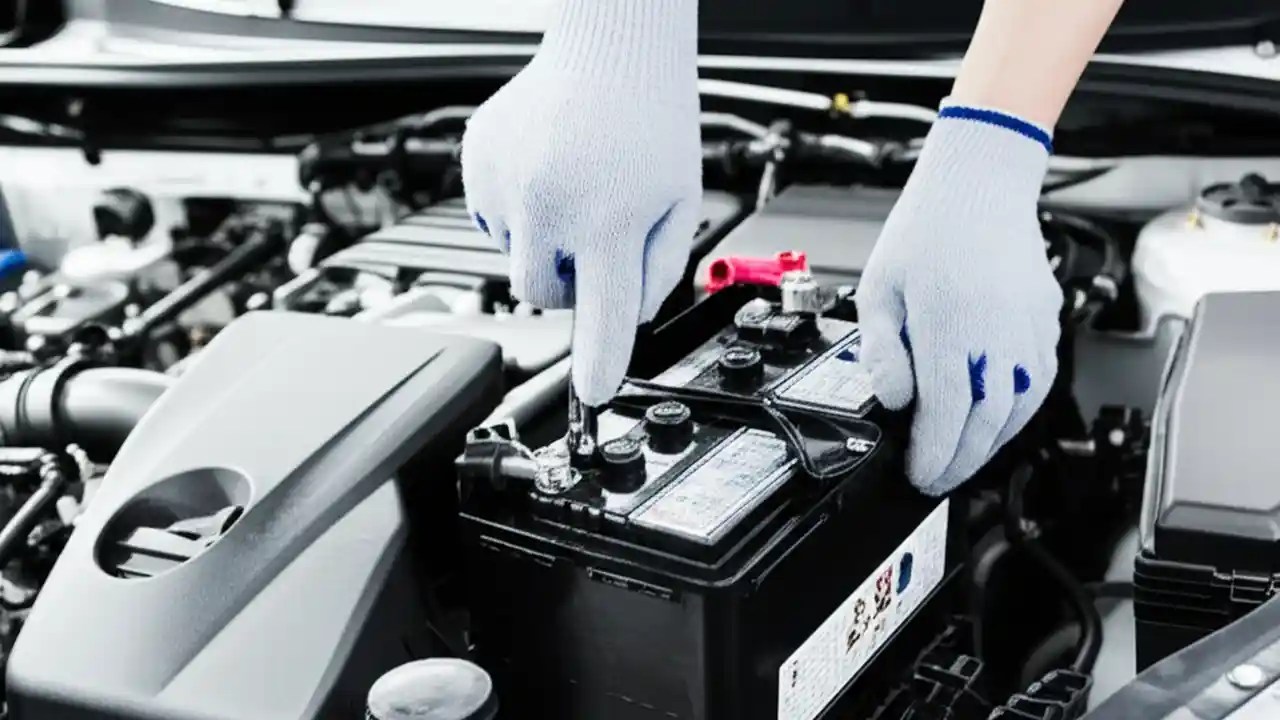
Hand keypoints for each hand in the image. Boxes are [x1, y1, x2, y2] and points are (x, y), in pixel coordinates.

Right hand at [460, 0, 702, 406]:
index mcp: (610, 218)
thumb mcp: (680, 202)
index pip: (602, 312)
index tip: (591, 395)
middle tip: (594, 237)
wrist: (611, 46)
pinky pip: (493, 217)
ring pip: (514, 255)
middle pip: (543, 294)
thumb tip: (626, 317)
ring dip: (544, 240)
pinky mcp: (477, 162)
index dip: (598, 362)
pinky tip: (547, 172)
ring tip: (575, 186)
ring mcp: (506, 182)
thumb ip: (658, 270)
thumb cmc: (651, 119)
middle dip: (568, 282)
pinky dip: (518, 209)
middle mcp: (551, 203)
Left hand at [855, 106, 1063, 494]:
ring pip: (1019, 409)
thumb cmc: (927, 230)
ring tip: (961, 457)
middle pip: (986, 423)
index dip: (933, 455)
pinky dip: (1017, 411)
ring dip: (990, 443)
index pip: (946, 414)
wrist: (979, 184)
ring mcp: (1028, 329)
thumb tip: (893, 400)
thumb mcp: (879, 290)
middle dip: (960, 462)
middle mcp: (997, 333)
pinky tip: (994, 419)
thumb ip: (883, 350)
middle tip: (936, 479)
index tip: (919, 474)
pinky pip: (1039, 382)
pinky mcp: (1046, 321)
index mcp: (951, 327)